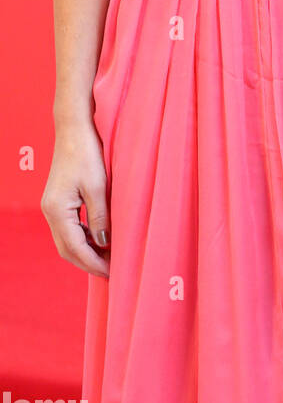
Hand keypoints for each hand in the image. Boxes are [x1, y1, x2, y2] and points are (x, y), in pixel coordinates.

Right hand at [41, 123, 110, 277]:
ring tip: (108, 258)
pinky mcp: (58, 201)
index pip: (75, 248)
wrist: (74, 129)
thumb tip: (104, 244)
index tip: (112, 272)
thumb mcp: (98, 186)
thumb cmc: (87, 153)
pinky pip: (69, 228)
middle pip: (67, 249)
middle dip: (88, 262)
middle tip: (111, 270)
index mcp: (57, 210)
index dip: (93, 263)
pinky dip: (83, 237)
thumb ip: (100, 217)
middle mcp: (50, 212)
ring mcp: (52, 207)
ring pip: (67, 240)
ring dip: (86, 251)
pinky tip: (99, 238)